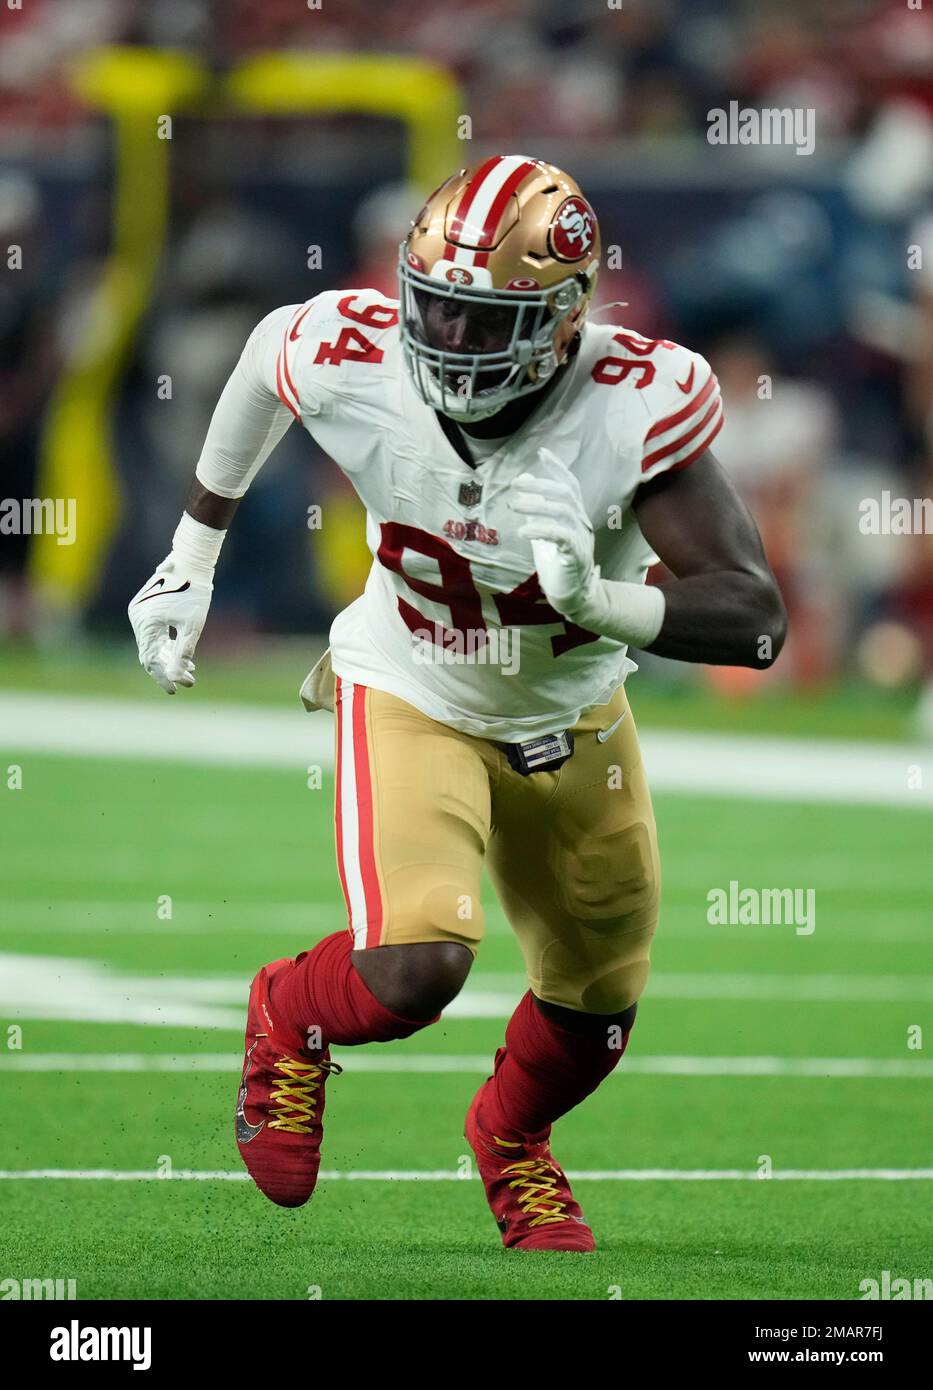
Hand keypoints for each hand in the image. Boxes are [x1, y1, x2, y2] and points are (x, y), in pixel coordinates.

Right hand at [128, 554, 212, 693]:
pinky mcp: (147, 609)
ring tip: (191, 672)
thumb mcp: (192, 626)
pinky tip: (185, 657)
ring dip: (171, 658)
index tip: (175, 689)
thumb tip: (175, 677)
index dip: (163, 676)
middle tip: (190, 681)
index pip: (150, 658)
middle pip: (151, 652)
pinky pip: (155, 634)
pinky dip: (168, 645)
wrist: (191, 563)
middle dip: (170, 669)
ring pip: (153, 644)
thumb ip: (182, 653)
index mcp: (145, 622)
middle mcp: (137, 617)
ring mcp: (139, 612)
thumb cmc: (195, 593)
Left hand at [510, 447, 597, 621]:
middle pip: (565, 494)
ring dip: (535, 506)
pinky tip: (522, 531)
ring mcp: (581, 538)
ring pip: (562, 512)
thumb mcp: (543, 529)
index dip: (557, 467)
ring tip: (513, 505)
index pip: (570, 484)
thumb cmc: (556, 562)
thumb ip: (536, 506)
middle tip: (514, 485)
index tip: (542, 452)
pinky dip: (541, 530)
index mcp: (575, 515)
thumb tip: (525, 478)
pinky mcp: (576, 555)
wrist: (570, 595)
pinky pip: (561, 537)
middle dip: (540, 486)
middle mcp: (581, 523)